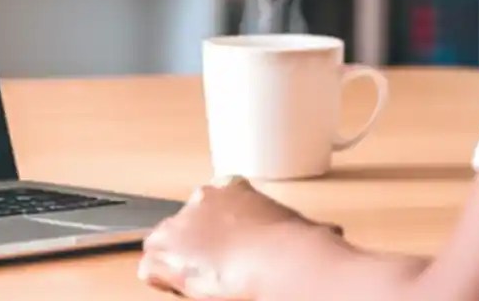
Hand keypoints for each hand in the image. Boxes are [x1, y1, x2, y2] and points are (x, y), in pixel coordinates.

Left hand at [138, 178, 341, 299]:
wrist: (289, 265)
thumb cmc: (302, 250)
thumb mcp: (300, 227)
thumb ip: (290, 227)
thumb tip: (327, 235)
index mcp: (233, 188)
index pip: (213, 209)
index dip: (221, 237)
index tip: (233, 255)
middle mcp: (201, 198)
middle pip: (188, 228)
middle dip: (199, 249)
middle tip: (223, 274)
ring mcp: (179, 223)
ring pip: (167, 247)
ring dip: (183, 265)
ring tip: (211, 286)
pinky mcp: (164, 251)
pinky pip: (151, 270)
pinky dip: (165, 282)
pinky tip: (189, 290)